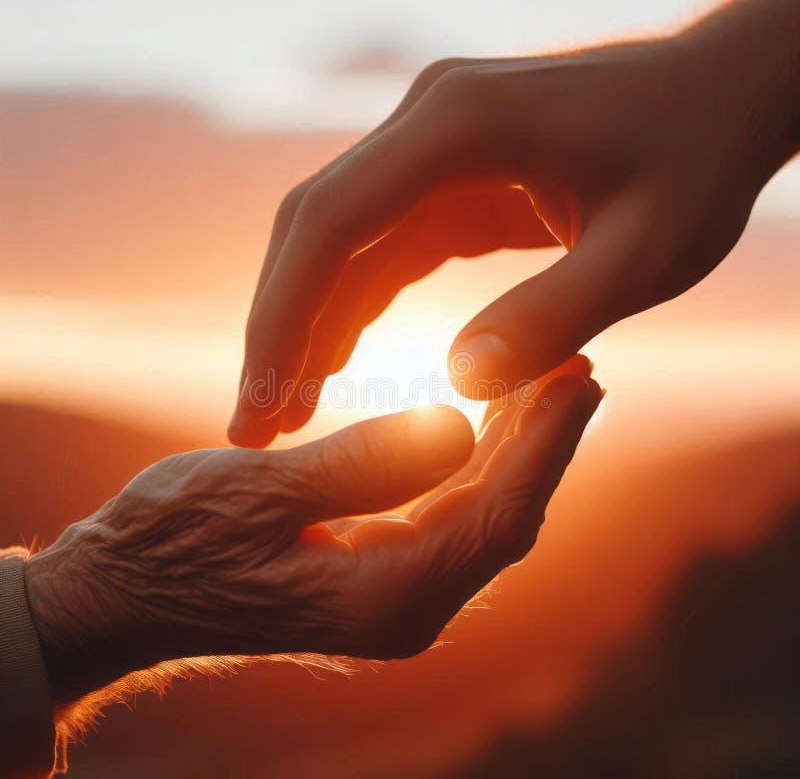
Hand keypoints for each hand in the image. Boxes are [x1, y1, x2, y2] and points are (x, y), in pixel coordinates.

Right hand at [26, 369, 601, 705]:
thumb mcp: (258, 493)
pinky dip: (476, 464)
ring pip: (483, 516)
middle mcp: (404, 606)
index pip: (498, 516)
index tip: (583, 377)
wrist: (124, 593)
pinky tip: (485, 414)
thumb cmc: (174, 541)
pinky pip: (450, 516)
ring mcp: (394, 594)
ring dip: (517, 450)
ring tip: (547, 380)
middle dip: (546, 443)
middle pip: (504, 518)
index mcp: (382, 595)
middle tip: (580, 368)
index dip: (546, 445)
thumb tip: (458, 426)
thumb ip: (361, 466)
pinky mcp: (379, 571)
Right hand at [229, 0, 799, 447]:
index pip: (333, 223)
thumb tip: (458, 381)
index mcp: (460, 126)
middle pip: (315, 230)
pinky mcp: (449, 174)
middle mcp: (426, 122)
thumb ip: (553, 315)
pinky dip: (351, 305)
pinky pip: (381, 245)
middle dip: (279, 328)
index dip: (285, 314)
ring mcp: (432, 146)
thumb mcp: (648, 251)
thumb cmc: (700, 160)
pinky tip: (336, 361)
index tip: (264, 397)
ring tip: (287, 407)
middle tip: (256, 421)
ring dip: (307, 323)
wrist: (725, 94)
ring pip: (337, 241)